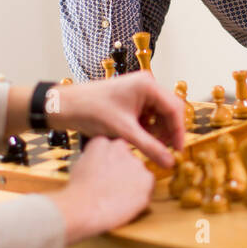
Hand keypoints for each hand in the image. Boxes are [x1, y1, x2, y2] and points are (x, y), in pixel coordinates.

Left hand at [48, 70, 184, 169]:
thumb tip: (170, 163)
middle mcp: (147, 84)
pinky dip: (147, 127)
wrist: (67, 106)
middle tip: (163, 150)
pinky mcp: (132, 98)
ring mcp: (139, 91)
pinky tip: (137, 138)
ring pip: (159, 114)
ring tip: (146, 144)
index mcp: (148, 85)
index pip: (174, 109)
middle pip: (169, 111)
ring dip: (156, 131)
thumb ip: (149, 147)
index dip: (179, 131)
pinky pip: (149, 114)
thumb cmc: (92, 111)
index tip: (178, 151)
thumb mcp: (124, 132)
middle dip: (167, 131)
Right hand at [50, 136, 154, 242]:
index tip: (105, 172)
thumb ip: (94, 158)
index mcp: (103, 142)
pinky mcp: (147, 179)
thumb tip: (99, 163)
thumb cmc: (79, 191)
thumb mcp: (79, 164)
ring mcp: (136, 163)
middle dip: (123, 170)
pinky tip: (126, 201)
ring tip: (118, 196)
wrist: (85, 208)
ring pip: (138, 171)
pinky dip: (141, 194)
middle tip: (113, 185)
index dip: (109, 163)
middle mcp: (122, 147)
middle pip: (127, 158)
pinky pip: (148, 186)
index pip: (112, 148)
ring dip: (132, 181)